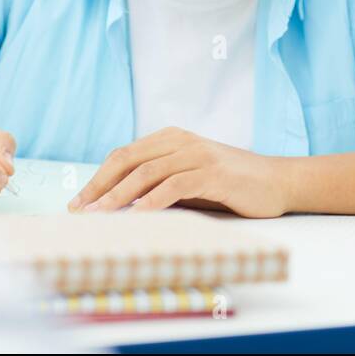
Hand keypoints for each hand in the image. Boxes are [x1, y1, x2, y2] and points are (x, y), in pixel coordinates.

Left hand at [68, 127, 288, 216]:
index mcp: (171, 138)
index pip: (123, 155)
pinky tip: (137, 216)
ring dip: (118, 196)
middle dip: (99, 187)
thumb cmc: (230, 185)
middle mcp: (181, 141)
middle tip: (78, 211)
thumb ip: (158, 185)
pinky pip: (175, 185)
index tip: (77, 204)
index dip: (97, 179)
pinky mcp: (214, 173)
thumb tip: (116, 207)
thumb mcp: (189, 180)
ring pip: (147, 172)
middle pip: (128, 160)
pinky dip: (153, 201)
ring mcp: (198, 155)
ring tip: (98, 216)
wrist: (277, 182)